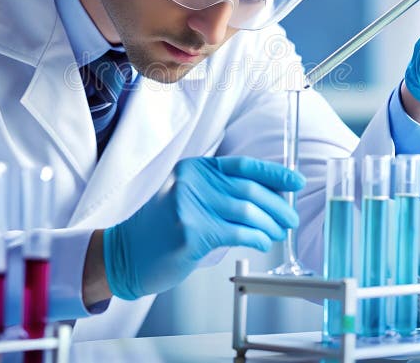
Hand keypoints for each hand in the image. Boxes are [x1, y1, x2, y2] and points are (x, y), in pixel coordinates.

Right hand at [103, 156, 303, 299]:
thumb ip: (219, 191)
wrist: (124, 254)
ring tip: (276, 233)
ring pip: (248, 212)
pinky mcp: (191, 233)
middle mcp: (192, 182)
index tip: (296, 181)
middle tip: (290, 218)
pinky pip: (238, 233)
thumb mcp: (187, 197)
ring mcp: (190, 206)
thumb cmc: (159, 229)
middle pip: (250, 190)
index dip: (274, 173)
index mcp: (194, 169)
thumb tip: (268, 196)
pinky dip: (257, 238)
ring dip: (270, 225)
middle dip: (278, 205)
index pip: (243, 165)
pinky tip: (261, 243)